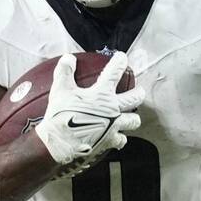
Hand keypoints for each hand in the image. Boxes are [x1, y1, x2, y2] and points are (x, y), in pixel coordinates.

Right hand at [35, 52, 144, 173]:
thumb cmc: (60, 114)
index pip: (115, 72)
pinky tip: (118, 137)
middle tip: (139, 91)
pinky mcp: (109, 141)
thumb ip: (65, 71)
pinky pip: (121, 140)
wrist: (61, 142)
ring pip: (133, 121)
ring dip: (133, 118)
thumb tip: (68, 58)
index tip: (122, 57)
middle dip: (139, 93)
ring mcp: (114, 126)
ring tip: (131, 117)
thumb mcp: (60, 89)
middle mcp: (113, 109)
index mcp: (102, 93)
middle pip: (135, 98)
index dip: (120, 62)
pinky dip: (120, 138)